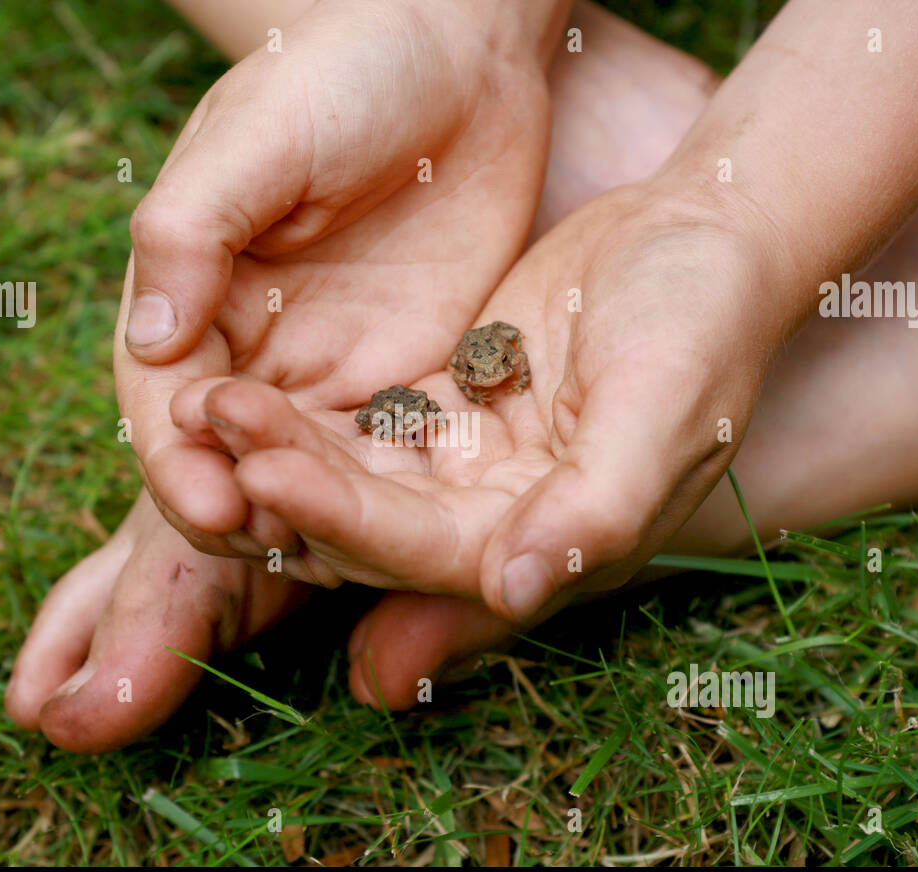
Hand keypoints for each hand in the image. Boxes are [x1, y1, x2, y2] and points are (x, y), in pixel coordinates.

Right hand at [114, 0, 566, 557]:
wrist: (462, 57)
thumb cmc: (345, 71)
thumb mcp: (257, 135)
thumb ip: (193, 230)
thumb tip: (148, 342)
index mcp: (194, 293)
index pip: (166, 402)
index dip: (180, 462)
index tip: (210, 506)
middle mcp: (253, 347)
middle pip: (228, 458)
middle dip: (241, 510)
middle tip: (270, 550)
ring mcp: (330, 369)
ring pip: (302, 475)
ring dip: (308, 523)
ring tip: (331, 562)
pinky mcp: (405, 379)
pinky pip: (382, 458)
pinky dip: (377, 501)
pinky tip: (398, 536)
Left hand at [183, 179, 785, 619]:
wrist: (705, 236)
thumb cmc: (703, 318)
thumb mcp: (665, 406)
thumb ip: (597, 506)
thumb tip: (514, 589)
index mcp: (558, 540)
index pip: (431, 552)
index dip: (347, 519)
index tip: (266, 474)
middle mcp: (503, 522)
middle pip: (374, 525)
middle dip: (292, 481)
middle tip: (213, 426)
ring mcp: (472, 468)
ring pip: (357, 478)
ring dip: (285, 449)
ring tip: (212, 402)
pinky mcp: (448, 412)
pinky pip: (363, 426)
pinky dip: (307, 415)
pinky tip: (245, 388)